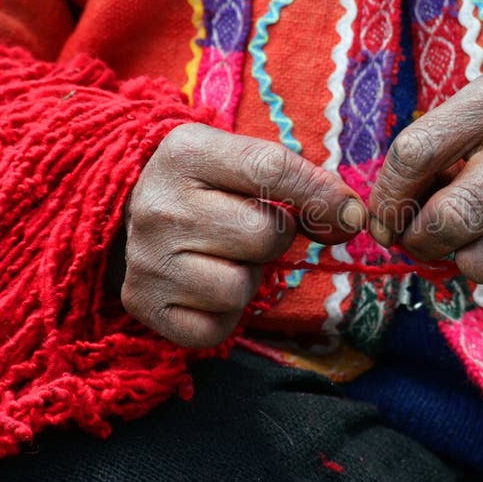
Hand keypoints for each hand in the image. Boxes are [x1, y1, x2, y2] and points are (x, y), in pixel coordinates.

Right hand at [120, 123, 365, 346]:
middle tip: (248, 230)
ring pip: (240, 287)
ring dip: (247, 278)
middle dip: (274, 239)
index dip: (322, 196)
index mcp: (187, 153)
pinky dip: (223, 316)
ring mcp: (147, 258)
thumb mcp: (244, 161)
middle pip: (264, 235)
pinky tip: (206, 286)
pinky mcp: (143, 303)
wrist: (130, 210)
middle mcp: (159, 205)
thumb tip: (353, 220)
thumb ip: (303, 181)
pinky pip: (215, 328)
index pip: (273, 169)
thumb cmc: (208, 185)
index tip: (349, 215)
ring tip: (224, 257)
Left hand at [368, 69, 482, 291]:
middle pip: (446, 221)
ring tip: (471, 235)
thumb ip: (438, 142)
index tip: (385, 213)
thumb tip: (388, 213)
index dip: (387, 194)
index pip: (414, 153)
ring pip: (477, 263)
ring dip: (461, 258)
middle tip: (420, 235)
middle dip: (418, 240)